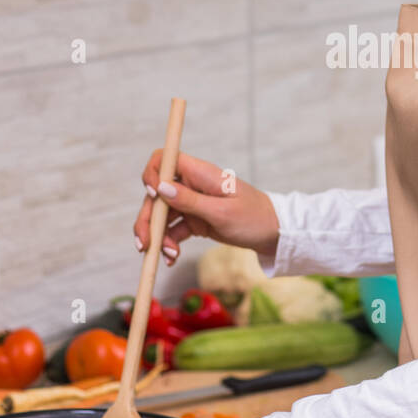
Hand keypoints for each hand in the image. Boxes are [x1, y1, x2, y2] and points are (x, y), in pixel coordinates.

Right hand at [133, 150, 279, 265]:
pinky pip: (173, 229)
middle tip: (145, 244)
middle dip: (147, 218)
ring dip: (158, 235)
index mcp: (200, 173)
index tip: (152, 196)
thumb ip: (190, 201)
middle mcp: (192, 185)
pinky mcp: (195, 220)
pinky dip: (169, 243)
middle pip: (156, 194)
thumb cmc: (254, 217)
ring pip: (161, 215)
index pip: (165, 159)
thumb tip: (160, 188)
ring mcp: (192, 203)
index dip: (152, 173)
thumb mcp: (222, 212)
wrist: (273, 234)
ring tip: (166, 255)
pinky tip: (171, 258)